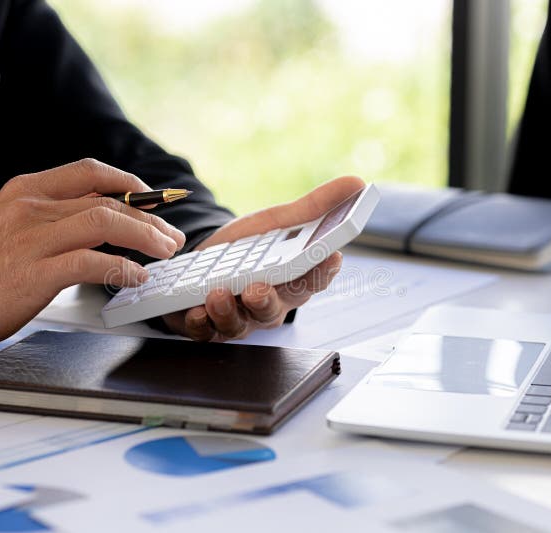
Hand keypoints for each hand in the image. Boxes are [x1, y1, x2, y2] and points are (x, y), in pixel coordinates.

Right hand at [0, 159, 184, 349]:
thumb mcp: (12, 224)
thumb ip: (53, 215)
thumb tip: (102, 216)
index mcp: (26, 191)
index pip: (89, 171)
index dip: (129, 183)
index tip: (152, 199)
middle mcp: (31, 208)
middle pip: (106, 201)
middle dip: (148, 218)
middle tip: (170, 236)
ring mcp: (32, 239)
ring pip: (104, 223)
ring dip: (144, 237)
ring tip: (164, 251)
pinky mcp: (34, 274)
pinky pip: (91, 262)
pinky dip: (121, 267)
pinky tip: (136, 277)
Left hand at [162, 176, 364, 341]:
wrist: (208, 258)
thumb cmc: (253, 245)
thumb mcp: (280, 221)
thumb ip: (316, 205)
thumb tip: (356, 182)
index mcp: (294, 281)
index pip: (315, 279)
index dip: (324, 270)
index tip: (330, 255)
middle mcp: (270, 306)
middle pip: (274, 309)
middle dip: (266, 300)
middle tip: (256, 288)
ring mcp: (240, 319)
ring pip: (239, 325)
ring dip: (229, 313)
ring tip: (218, 294)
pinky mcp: (208, 325)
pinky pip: (205, 332)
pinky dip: (199, 324)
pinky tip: (194, 311)